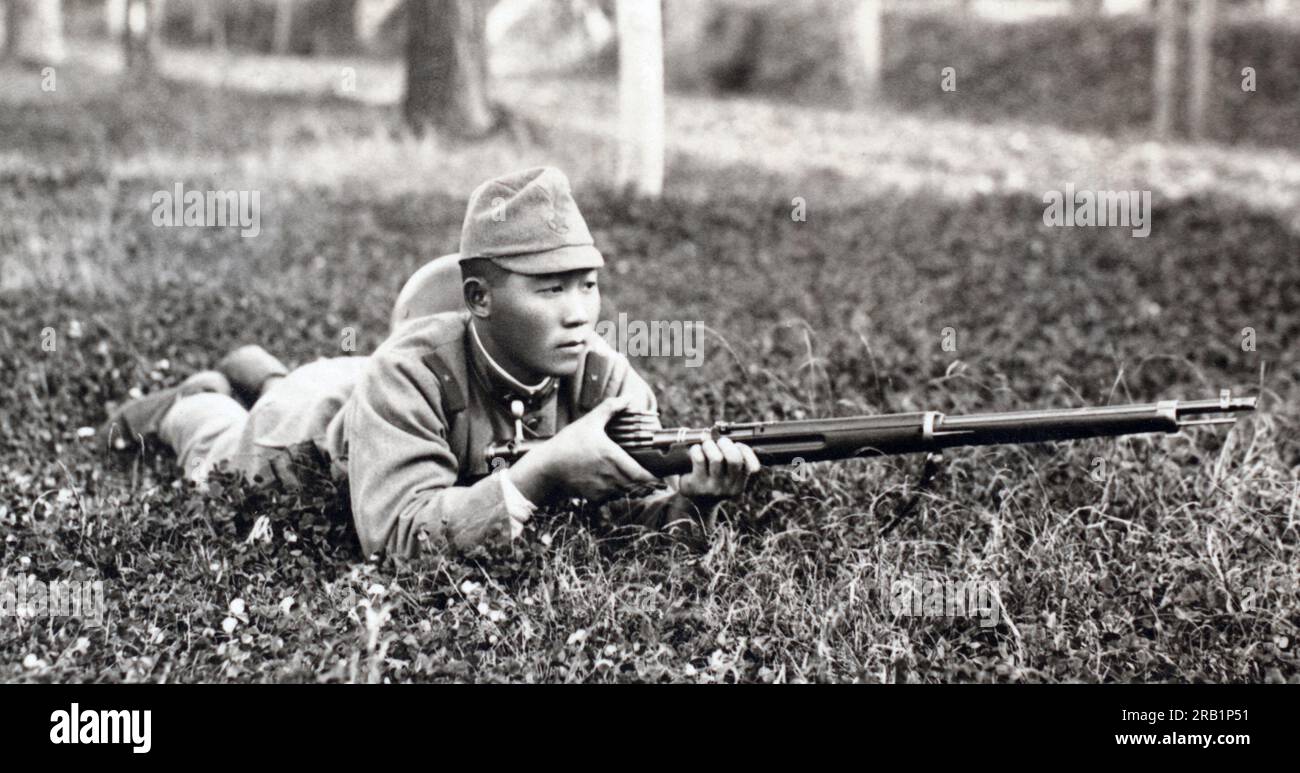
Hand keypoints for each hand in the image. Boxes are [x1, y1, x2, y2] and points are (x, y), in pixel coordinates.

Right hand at [507, 396, 655, 501]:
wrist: (546, 468)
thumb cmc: (568, 444)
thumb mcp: (589, 421)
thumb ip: (610, 408)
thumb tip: (629, 398)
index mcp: (613, 457)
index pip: (641, 475)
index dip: (653, 479)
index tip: (659, 478)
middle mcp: (610, 476)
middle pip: (637, 487)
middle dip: (646, 485)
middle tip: (652, 481)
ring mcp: (601, 489)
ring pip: (625, 494)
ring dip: (632, 490)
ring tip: (637, 484)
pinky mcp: (593, 497)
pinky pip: (611, 498)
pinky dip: (616, 494)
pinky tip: (615, 486)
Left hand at [677, 436, 759, 505]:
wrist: (694, 501)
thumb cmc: (713, 480)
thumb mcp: (726, 474)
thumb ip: (732, 457)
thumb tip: (719, 431)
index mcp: (740, 484)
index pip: (752, 466)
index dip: (745, 451)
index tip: (737, 446)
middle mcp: (728, 487)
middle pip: (734, 459)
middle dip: (727, 444)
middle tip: (720, 442)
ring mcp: (712, 487)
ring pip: (716, 458)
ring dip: (710, 445)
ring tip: (706, 445)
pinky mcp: (697, 484)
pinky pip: (699, 459)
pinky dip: (697, 449)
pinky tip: (696, 450)